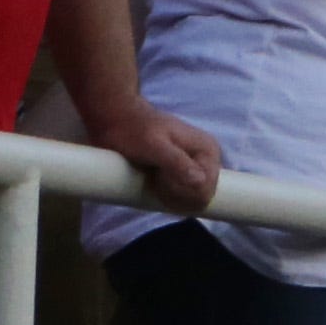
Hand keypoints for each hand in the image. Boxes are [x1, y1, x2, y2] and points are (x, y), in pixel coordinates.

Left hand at [103, 100, 222, 216]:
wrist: (117, 122)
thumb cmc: (134, 131)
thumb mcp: (154, 146)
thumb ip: (177, 163)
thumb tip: (200, 183)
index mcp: (208, 150)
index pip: (207, 189)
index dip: (182, 191)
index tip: (160, 178)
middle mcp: (206, 160)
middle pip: (200, 198)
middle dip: (176, 194)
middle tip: (155, 177)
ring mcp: (194, 169)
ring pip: (190, 201)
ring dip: (169, 197)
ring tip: (153, 178)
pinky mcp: (181, 176)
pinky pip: (181, 200)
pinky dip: (166, 198)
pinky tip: (153, 184)